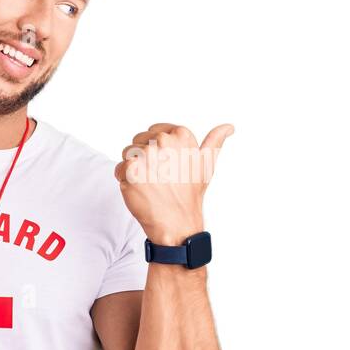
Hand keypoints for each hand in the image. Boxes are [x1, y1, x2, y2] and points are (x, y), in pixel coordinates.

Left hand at [113, 122, 233, 245]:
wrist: (178, 223)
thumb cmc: (190, 194)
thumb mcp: (206, 164)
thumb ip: (215, 141)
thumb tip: (229, 126)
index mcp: (181, 134)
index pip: (154, 131)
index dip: (156, 150)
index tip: (167, 167)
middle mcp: (164, 140)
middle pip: (139, 140)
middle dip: (144, 158)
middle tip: (160, 178)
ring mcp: (147, 154)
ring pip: (127, 153)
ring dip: (134, 169)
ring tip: (150, 184)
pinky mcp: (131, 169)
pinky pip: (119, 168)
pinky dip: (125, 180)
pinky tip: (140, 190)